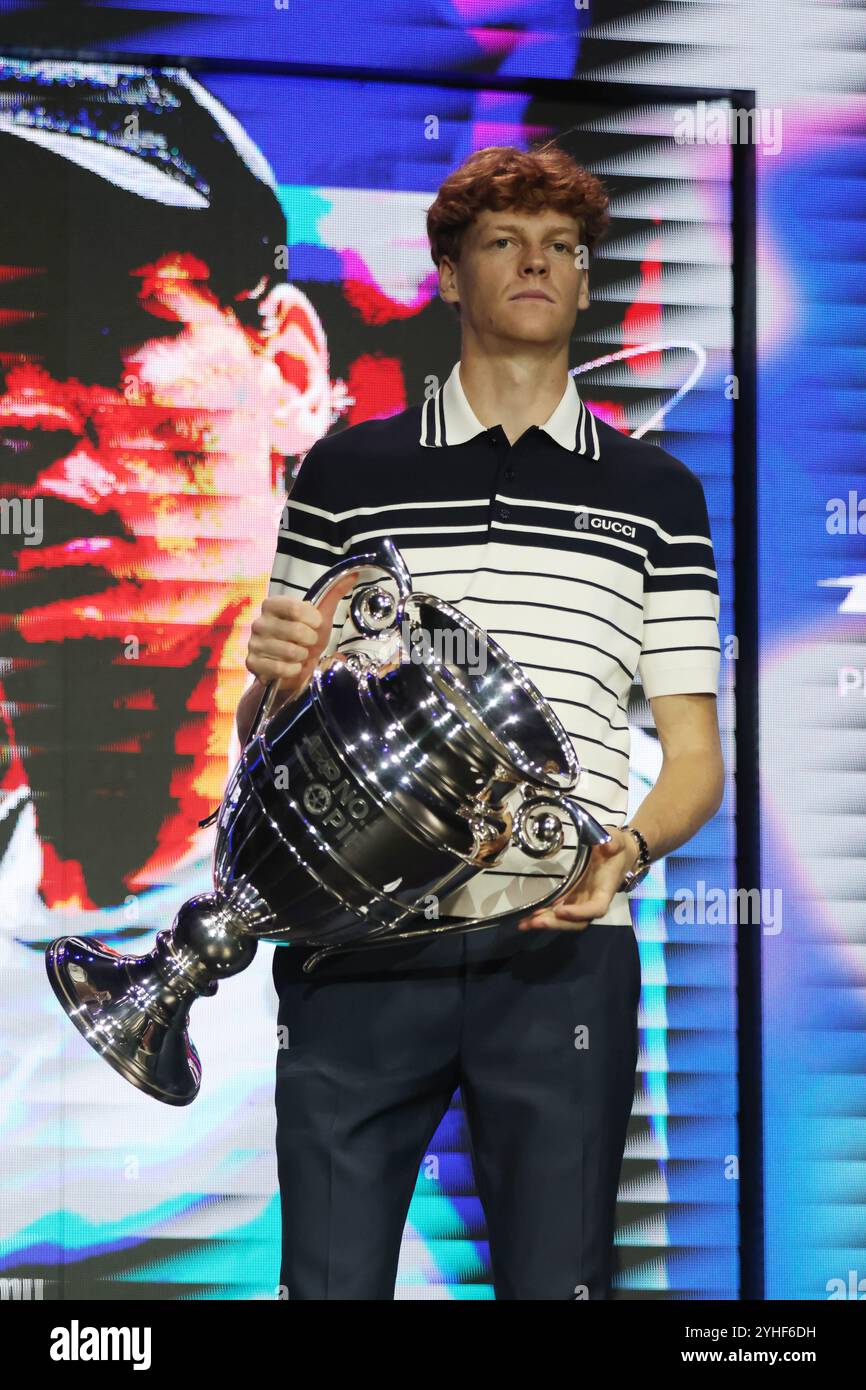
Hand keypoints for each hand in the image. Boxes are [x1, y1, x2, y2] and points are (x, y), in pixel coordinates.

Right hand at [245, 570, 359, 698]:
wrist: (294, 667)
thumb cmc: (306, 639)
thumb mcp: (321, 617)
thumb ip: (333, 595)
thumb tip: (353, 573)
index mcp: (273, 605)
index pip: (295, 608)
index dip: (312, 620)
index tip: (316, 624)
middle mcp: (259, 621)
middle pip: (295, 631)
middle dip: (309, 641)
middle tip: (307, 642)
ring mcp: (254, 643)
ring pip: (289, 651)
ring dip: (302, 656)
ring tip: (299, 654)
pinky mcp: (252, 663)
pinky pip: (280, 668)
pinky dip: (293, 670)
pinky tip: (291, 666)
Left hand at [516, 826, 639, 931]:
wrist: (618, 855)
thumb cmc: (617, 848)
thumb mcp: (618, 840)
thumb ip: (615, 841)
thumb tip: (607, 844)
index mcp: (605, 890)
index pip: (596, 908)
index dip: (579, 912)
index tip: (560, 910)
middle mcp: (593, 901)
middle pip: (577, 922)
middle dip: (556, 923)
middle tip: (534, 921)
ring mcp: (581, 901)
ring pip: (566, 920)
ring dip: (546, 923)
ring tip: (524, 923)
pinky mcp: (571, 898)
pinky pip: (558, 911)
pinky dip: (543, 915)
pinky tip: (526, 917)